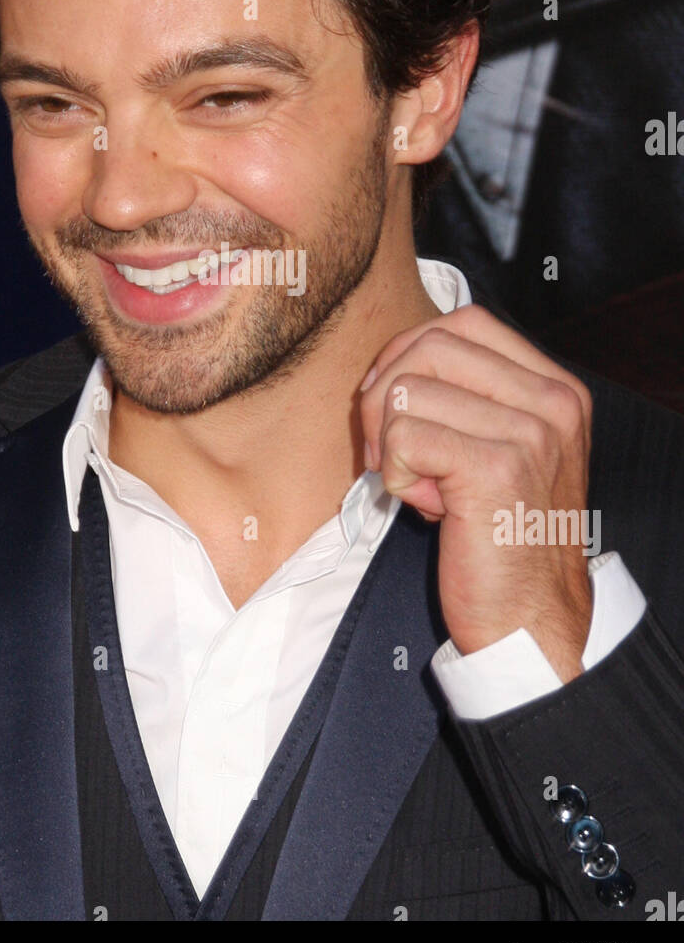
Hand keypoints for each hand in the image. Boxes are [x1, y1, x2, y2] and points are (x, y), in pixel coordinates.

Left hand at [360, 304, 593, 681]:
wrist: (529, 619)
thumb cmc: (500, 537)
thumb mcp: (496, 448)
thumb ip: (464, 398)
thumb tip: (391, 364)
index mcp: (556, 389)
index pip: (465, 323)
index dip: (409, 353)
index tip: (391, 403)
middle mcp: (552, 402)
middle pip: (431, 346)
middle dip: (385, 394)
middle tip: (387, 452)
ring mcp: (530, 433)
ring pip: (407, 391)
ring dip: (389, 443)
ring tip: (419, 487)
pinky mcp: (496, 468)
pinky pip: (403, 436)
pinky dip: (394, 474)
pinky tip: (422, 506)